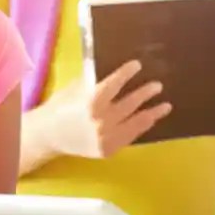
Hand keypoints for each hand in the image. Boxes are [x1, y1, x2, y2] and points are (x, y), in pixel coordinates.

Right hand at [43, 60, 171, 158]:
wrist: (48, 136)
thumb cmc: (61, 106)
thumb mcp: (75, 88)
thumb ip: (95, 80)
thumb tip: (119, 69)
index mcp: (91, 101)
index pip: (115, 84)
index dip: (127, 73)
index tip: (137, 65)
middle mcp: (101, 120)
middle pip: (130, 103)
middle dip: (146, 93)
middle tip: (158, 86)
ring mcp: (106, 137)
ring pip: (136, 123)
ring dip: (152, 113)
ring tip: (166, 105)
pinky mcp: (108, 149)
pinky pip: (130, 136)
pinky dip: (142, 127)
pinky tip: (151, 119)